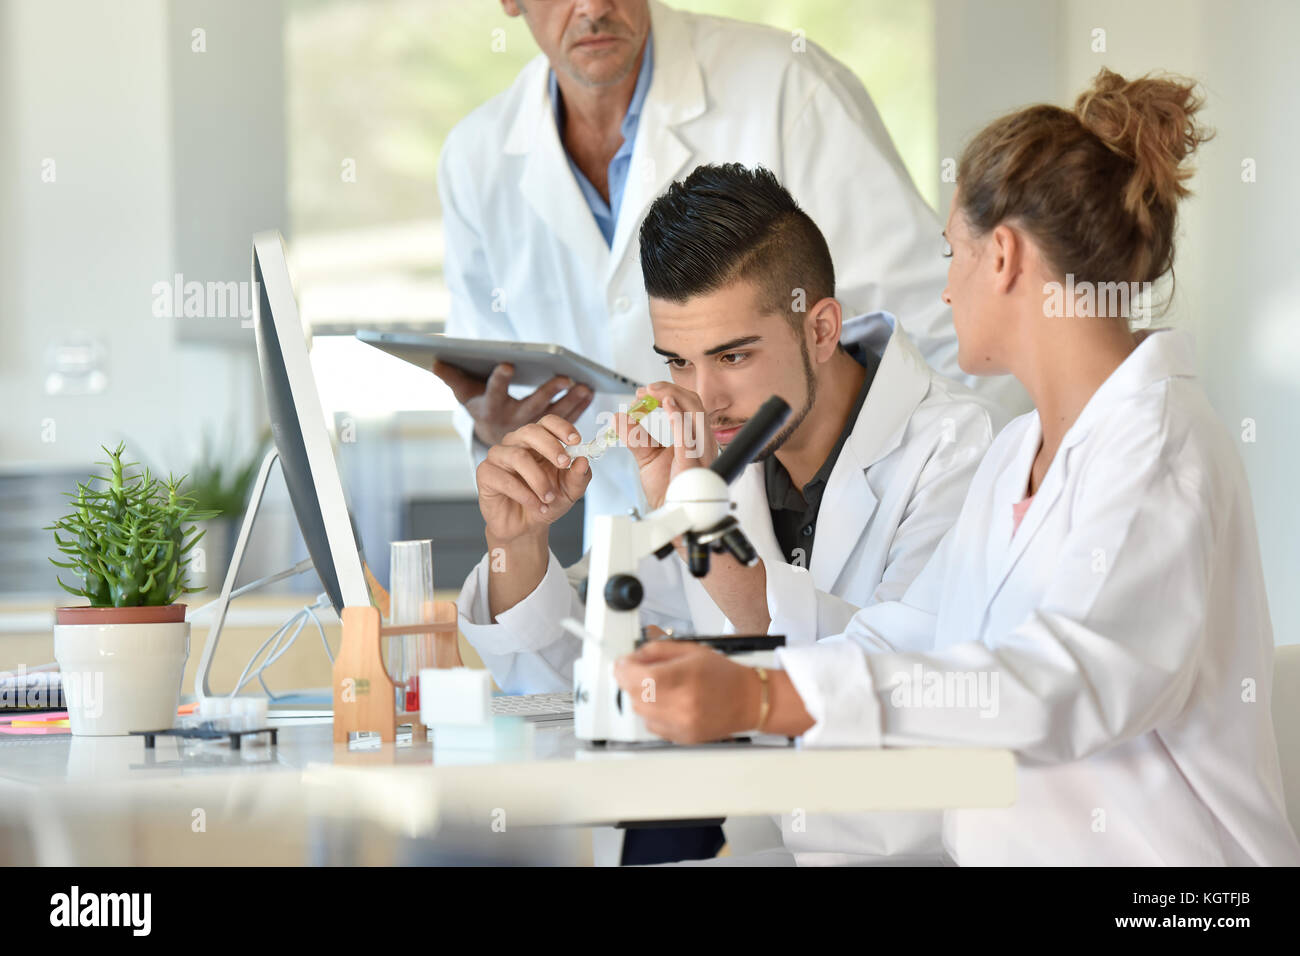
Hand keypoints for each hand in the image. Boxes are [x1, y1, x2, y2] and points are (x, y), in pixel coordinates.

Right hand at [434, 361, 593, 446]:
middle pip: (531, 406)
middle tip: (566, 377)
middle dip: (549, 391)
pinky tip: (589, 393)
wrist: (495, 442)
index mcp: (492, 409)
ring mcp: (532, 431)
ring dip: (571, 401)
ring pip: (553, 416)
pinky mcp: (547, 437)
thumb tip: (434, 358)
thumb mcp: (464, 393)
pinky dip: (578, 408)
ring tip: (585, 386)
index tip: (508, 363)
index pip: (495, 392)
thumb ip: (450, 376)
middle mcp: (512, 421)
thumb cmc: (481, 407)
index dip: (500, 379)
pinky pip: (564, 422)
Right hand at [476, 414, 591, 543]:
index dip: (562, 428)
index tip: (575, 441)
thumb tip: (583, 461)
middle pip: (530, 431)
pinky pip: (504, 478)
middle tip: (564, 464)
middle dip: (551, 447)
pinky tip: (535, 505)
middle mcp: (517, 443)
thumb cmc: (545, 502)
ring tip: (549, 498)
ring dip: (538, 480)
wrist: (526, 527)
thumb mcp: (570, 492)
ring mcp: (499, 457)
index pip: (548, 422)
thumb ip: (579, 477)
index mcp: (538, 441)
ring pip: (518, 457)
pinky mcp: (485, 473)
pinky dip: (524, 494)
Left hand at [613, 639, 760, 743]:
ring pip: (640, 711)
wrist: (748, 700)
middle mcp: (682, 704)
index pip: (638, 677)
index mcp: (684, 678)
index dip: (623, 669)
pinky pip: (651, 726)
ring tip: (658, 687)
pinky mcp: (681, 738)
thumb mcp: (690, 649)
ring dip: (640, 697)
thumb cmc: (722, 674)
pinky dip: (652, 713)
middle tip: (639, 671)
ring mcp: (681, 724)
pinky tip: (667, 702)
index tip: (621, 664)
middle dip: (631, 681)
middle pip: (635, 694)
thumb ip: (656, 651)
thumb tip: (630, 658)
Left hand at [616, 382, 716, 509]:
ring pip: (695, 413)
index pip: (687, 405)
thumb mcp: (646, 456)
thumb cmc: (668, 491)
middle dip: (669, 390)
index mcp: (694, 438)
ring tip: (653, 393)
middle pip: (693, 403)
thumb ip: (634, 436)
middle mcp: (703, 442)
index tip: (643, 393)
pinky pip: (689, 437)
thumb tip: (618, 418)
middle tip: (646, 390)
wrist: (669, 517)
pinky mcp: (695, 464)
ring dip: (673, 397)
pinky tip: (667, 406)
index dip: (666, 393)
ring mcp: (702, 453)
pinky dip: (678, 419)